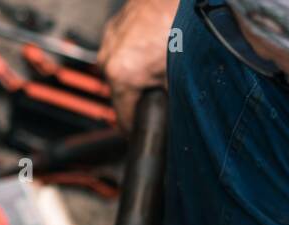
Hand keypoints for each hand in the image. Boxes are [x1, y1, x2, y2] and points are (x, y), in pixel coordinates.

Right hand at [98, 0, 178, 127]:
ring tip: (157, 71)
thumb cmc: (179, 26)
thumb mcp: (178, 75)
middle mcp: (109, 59)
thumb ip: (169, 102)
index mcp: (122, 75)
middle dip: (138, 101)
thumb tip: (170, 121)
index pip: (123, 118)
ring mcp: (109, 41)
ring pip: (120, 72)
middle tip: (158, 100)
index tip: (144, 135)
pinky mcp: (113, 28)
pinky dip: (134, 56)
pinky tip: (152, 51)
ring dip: (135, 76)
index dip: (136, 130)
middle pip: (120, 95)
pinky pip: (121, 52)